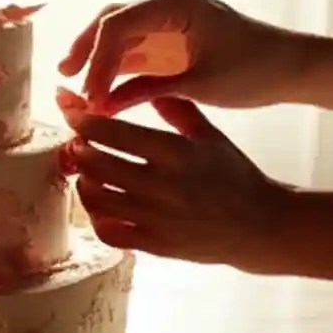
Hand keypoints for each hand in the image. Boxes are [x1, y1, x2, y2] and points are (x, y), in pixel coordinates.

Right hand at [58, 0, 307, 115]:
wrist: (292, 67)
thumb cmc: (255, 71)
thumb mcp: (198, 85)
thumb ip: (146, 91)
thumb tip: (100, 107)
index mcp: (177, 2)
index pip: (119, 25)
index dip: (98, 62)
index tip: (90, 97)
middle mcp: (168, 2)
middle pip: (111, 20)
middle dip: (86, 50)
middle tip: (65, 79)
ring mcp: (169, 18)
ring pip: (118, 32)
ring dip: (96, 58)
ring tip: (74, 86)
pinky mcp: (172, 36)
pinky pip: (133, 47)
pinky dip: (115, 66)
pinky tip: (100, 88)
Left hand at [69, 97, 290, 271]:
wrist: (260, 226)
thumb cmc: (235, 176)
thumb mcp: (210, 137)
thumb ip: (178, 110)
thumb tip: (149, 88)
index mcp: (175, 153)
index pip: (114, 133)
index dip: (85, 122)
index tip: (72, 114)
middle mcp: (161, 185)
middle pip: (97, 164)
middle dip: (79, 151)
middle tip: (77, 144)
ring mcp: (155, 218)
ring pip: (97, 198)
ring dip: (83, 181)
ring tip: (85, 173)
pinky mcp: (154, 244)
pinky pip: (109, 232)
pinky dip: (96, 217)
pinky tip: (100, 206)